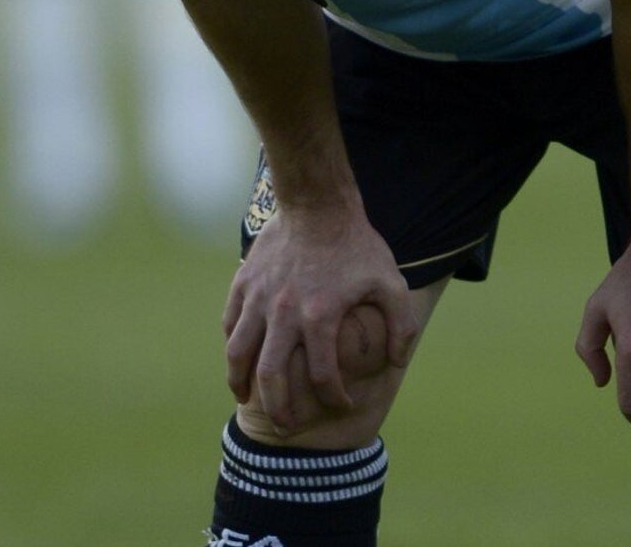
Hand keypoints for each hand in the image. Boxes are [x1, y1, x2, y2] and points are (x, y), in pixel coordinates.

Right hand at [222, 208, 418, 432]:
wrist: (317, 204)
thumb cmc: (357, 245)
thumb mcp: (391, 282)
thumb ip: (400, 325)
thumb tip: (396, 361)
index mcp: (319, 317)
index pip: (323, 376)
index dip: (335, 397)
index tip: (343, 404)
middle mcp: (283, 314)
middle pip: (271, 377)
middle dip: (280, 408)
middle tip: (287, 426)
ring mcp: (258, 299)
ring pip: (239, 354)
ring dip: (241, 383)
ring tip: (247, 399)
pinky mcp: (243, 284)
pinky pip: (230, 325)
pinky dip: (233, 348)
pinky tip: (240, 359)